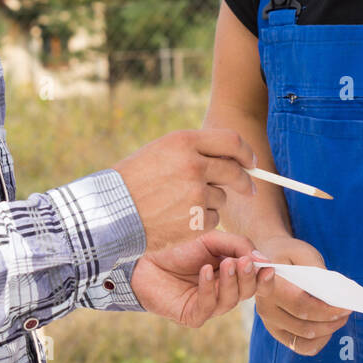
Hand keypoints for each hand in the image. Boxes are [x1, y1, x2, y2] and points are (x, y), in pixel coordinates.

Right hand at [113, 129, 257, 250]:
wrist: (112, 212)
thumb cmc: (134, 180)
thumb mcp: (161, 152)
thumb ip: (194, 151)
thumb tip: (231, 160)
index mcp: (184, 142)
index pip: (231, 141)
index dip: (245, 153)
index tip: (250, 162)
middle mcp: (194, 165)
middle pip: (234, 172)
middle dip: (245, 182)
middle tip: (249, 189)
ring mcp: (196, 194)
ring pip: (221, 198)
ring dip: (210, 202)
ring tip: (181, 204)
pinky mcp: (196, 220)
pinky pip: (213, 219)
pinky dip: (201, 221)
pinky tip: (178, 219)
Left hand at [131, 231, 271, 326]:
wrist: (143, 256)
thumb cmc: (178, 246)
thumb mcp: (211, 239)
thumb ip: (237, 244)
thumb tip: (262, 258)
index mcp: (232, 274)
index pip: (256, 280)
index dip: (265, 276)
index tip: (270, 267)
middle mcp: (224, 291)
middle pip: (248, 292)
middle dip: (249, 278)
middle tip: (245, 263)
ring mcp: (209, 305)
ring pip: (231, 300)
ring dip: (231, 282)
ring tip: (224, 263)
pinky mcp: (193, 315)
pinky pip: (208, 306)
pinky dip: (209, 288)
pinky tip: (205, 272)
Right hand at [253, 234, 349, 355]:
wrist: (269, 259)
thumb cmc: (288, 254)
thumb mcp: (303, 252)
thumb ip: (316, 270)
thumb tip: (334, 293)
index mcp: (268, 284)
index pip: (298, 303)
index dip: (324, 309)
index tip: (345, 306)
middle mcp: (265, 307)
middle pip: (305, 323)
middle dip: (332, 318)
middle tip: (348, 309)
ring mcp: (270, 323)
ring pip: (305, 337)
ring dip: (328, 330)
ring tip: (341, 317)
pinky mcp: (277, 332)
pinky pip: (301, 346)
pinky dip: (319, 341)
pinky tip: (328, 328)